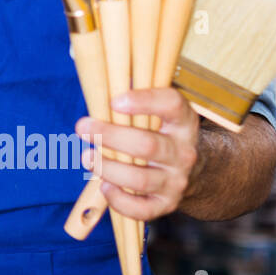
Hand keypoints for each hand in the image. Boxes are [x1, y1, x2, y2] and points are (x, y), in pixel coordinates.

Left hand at [76, 87, 200, 221]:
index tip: (114, 100)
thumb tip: (82, 65)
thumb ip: (127, 92)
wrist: (194, 169)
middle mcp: (183, 151)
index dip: (144, 101)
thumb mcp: (155, 110)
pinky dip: (120, 201)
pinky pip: (143, 209)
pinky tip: (104, 187)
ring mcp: (176, 180)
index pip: (171, 104)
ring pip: (141, 178)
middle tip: (81, 127)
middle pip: (147, 145)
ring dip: (108, 168)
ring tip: (86, 157)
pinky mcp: (167, 203)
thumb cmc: (158, 131)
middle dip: (110, 136)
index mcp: (182, 121)